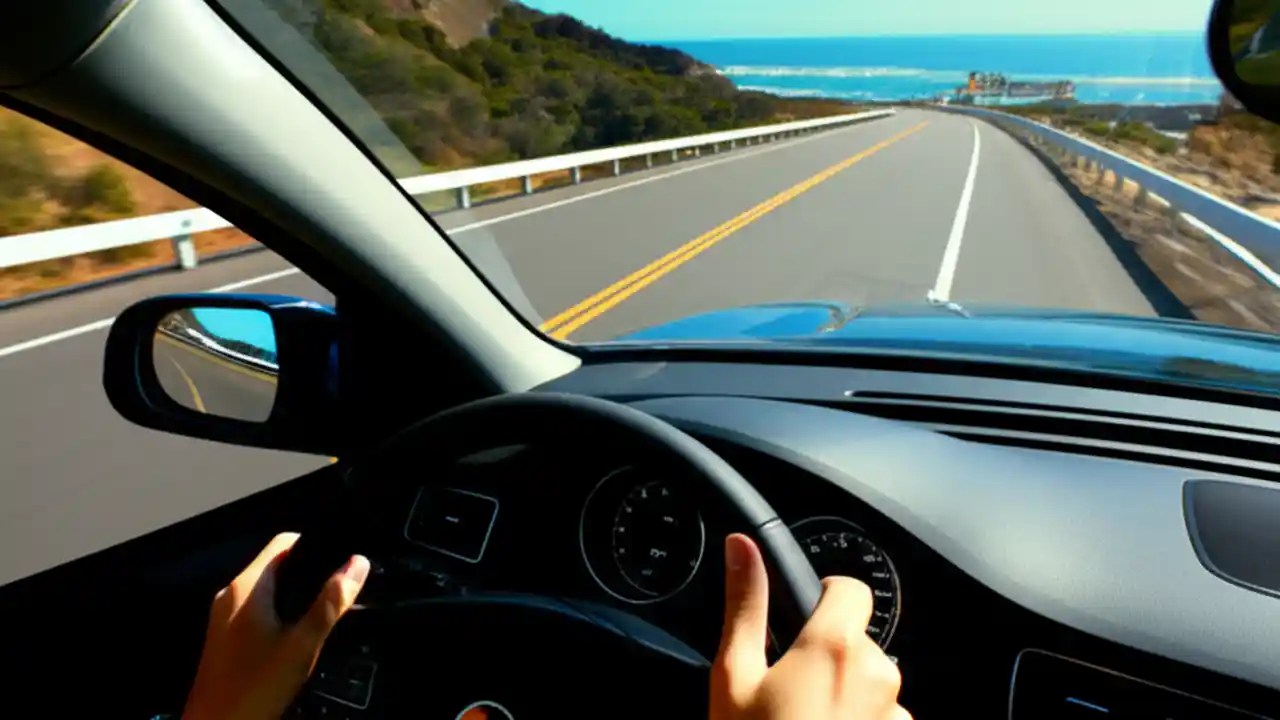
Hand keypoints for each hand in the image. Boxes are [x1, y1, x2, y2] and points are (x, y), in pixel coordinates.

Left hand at [183, 533, 369, 719]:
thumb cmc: (256, 686)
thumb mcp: (302, 644)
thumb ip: (331, 603)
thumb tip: (357, 563)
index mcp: (247, 586)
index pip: (284, 542)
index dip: (316, 545)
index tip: (341, 562)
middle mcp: (230, 594)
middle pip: (276, 565)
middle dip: (308, 575)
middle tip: (337, 593)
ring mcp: (223, 616)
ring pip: (267, 590)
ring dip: (293, 597)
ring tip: (320, 615)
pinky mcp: (223, 637)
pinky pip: (256, 610)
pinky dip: (278, 614)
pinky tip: (293, 638)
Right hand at [710, 534, 909, 719]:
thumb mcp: (735, 677)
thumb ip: (745, 606)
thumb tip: (741, 547)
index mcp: (835, 647)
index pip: (850, 588)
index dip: (823, 597)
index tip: (798, 623)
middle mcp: (878, 675)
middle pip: (856, 640)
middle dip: (825, 655)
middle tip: (785, 688)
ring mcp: (896, 714)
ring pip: (868, 683)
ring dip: (843, 693)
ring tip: (803, 718)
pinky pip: (881, 717)